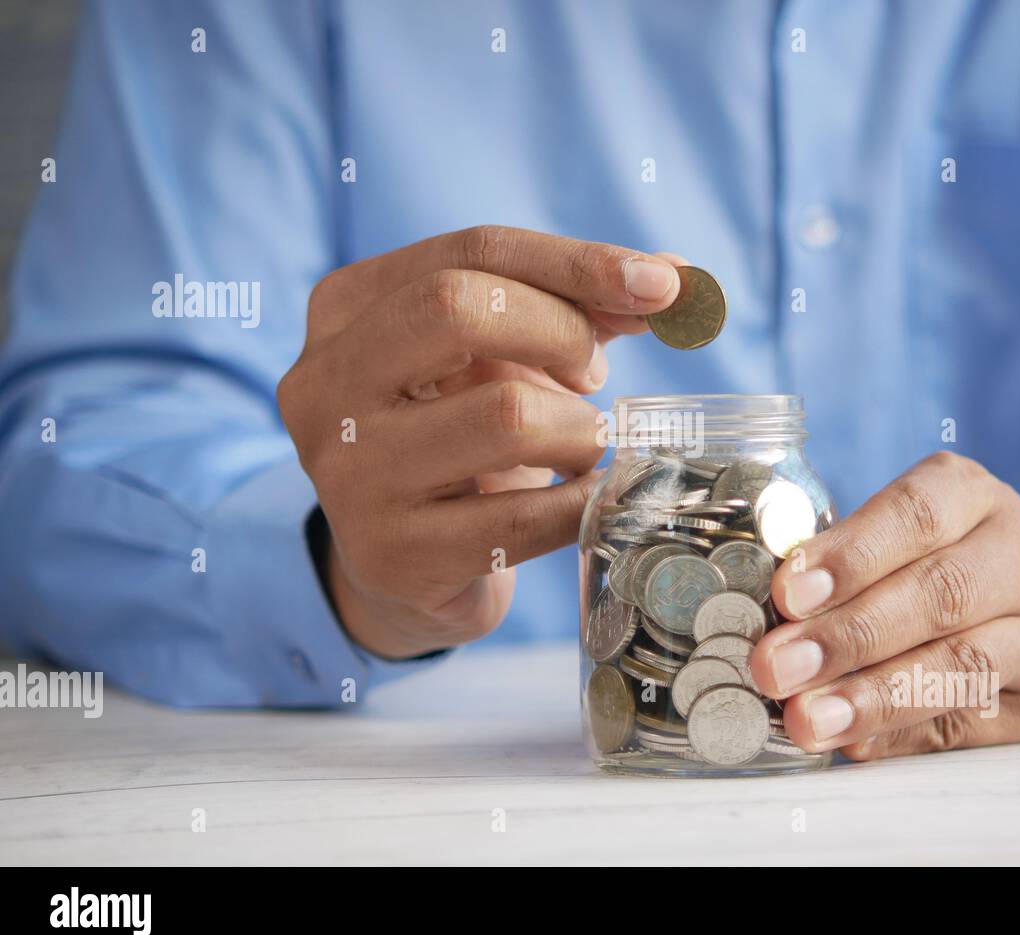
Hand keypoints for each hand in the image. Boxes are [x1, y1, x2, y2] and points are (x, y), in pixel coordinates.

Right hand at [278, 226, 683, 657]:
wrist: (407, 571)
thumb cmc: (462, 443)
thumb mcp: (498, 359)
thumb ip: (571, 308)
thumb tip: (671, 280)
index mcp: (344, 311)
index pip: (472, 252)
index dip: (578, 263)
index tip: (661, 288)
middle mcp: (323, 385)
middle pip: (458, 308)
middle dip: (561, 331)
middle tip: (593, 375)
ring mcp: (350, 474)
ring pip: (505, 415)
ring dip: (580, 431)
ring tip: (580, 447)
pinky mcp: (394, 555)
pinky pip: (525, 516)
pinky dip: (584, 503)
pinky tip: (588, 499)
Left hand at [750, 452, 1019, 759]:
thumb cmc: (947, 558)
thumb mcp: (907, 532)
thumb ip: (846, 562)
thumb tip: (772, 616)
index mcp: (972, 496)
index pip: (916, 516)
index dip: (851, 556)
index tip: (788, 594)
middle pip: (939, 594)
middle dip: (848, 636)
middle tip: (778, 667)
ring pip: (962, 666)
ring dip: (875, 697)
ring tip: (809, 719)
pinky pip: (967, 723)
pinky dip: (900, 735)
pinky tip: (852, 743)